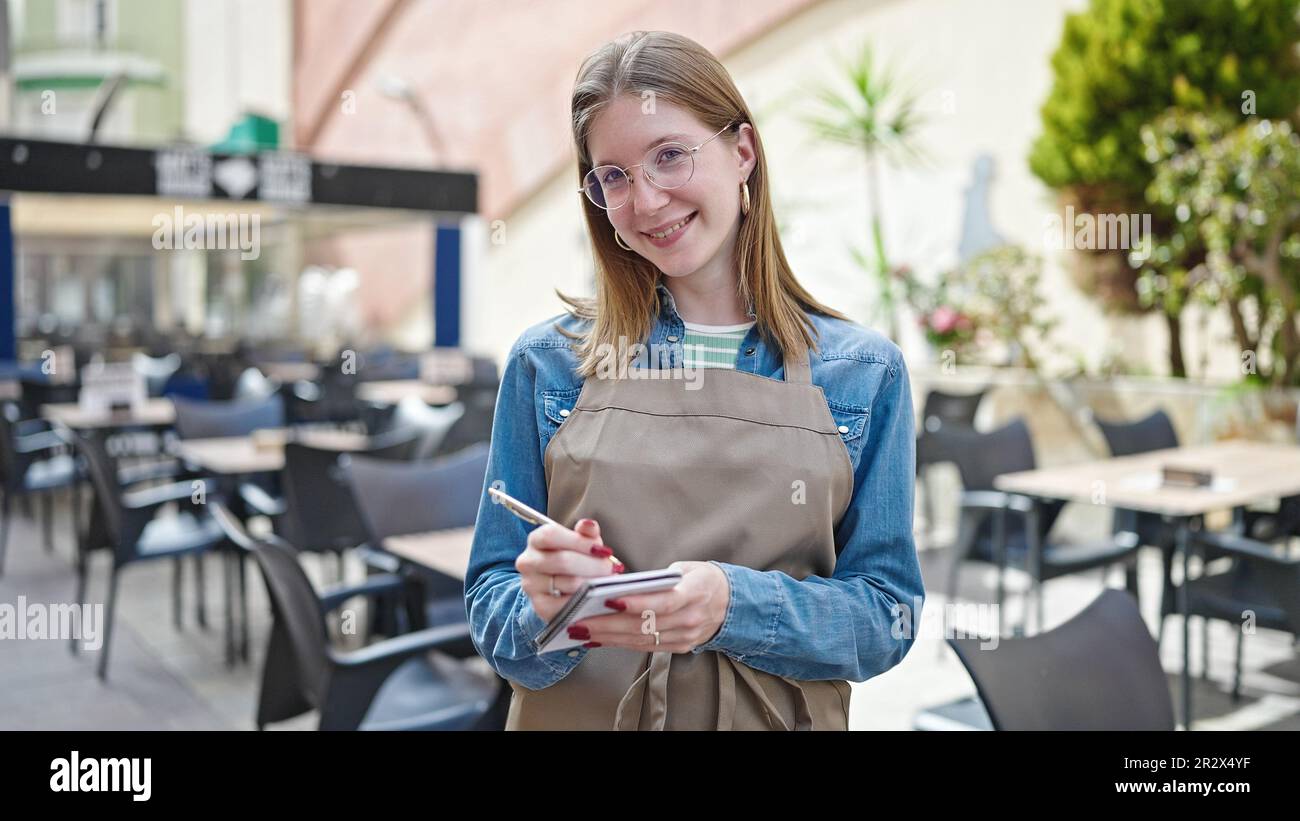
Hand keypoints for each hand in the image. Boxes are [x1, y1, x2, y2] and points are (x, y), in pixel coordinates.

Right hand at [517, 518, 621, 623]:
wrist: (556, 587)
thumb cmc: (570, 560)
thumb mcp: (579, 543)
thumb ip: (585, 533)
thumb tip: (590, 525)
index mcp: (536, 540)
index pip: (551, 535)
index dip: (579, 541)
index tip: (601, 549)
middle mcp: (529, 562)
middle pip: (563, 560)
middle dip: (594, 565)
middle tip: (611, 568)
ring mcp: (532, 585)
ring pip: (569, 583)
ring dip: (594, 583)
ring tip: (607, 582)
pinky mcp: (542, 606)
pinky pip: (569, 604)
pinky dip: (586, 600)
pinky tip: (596, 596)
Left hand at [566, 560, 729, 652]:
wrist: (732, 604)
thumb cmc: (703, 580)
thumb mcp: (687, 568)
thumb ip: (659, 579)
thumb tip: (622, 586)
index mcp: (696, 593)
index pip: (664, 601)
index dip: (638, 603)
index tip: (610, 599)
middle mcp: (691, 618)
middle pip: (645, 624)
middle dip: (608, 623)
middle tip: (579, 619)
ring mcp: (685, 636)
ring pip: (641, 639)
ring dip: (608, 636)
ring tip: (581, 629)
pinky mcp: (679, 647)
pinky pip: (645, 647)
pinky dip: (619, 643)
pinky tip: (598, 639)